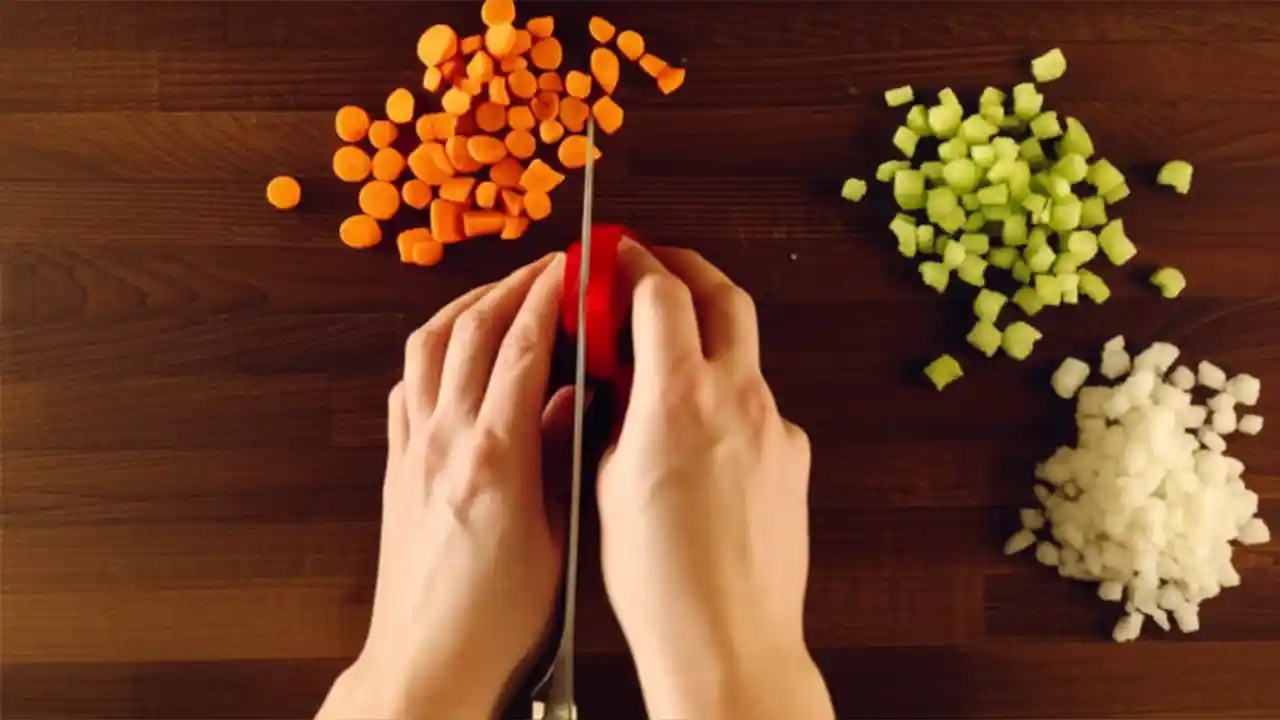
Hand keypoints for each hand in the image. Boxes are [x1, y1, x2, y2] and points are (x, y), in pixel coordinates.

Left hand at [318, 254, 569, 719]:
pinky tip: (453, 354)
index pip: (524, 345)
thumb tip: (571, 397)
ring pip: (429, 346)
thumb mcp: (554, 534)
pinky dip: (431, 352)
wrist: (428, 658)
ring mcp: (414, 448)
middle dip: (512, 284)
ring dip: (465, 306)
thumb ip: (560, 454)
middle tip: (545, 265)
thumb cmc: (496, 614)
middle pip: (473, 329)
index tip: (571, 266)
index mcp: (496, 454)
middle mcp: (446, 439)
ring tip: (498, 292)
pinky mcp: (397, 465)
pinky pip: (407, 386)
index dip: (550, 295)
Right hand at [598, 241, 833, 719]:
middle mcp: (737, 398)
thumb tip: (618, 382)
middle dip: (688, 269)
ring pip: (745, 352)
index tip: (616, 254)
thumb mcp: (607, 483)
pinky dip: (730, 400)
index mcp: (678, 397)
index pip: (662, 293)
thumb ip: (617, 416)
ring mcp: (775, 426)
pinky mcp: (794, 458)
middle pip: (724, 295)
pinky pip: (760, 408)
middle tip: (656, 266)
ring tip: (669, 361)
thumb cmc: (658, 580)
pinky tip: (701, 438)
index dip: (635, 262)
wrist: (728, 639)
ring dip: (709, 338)